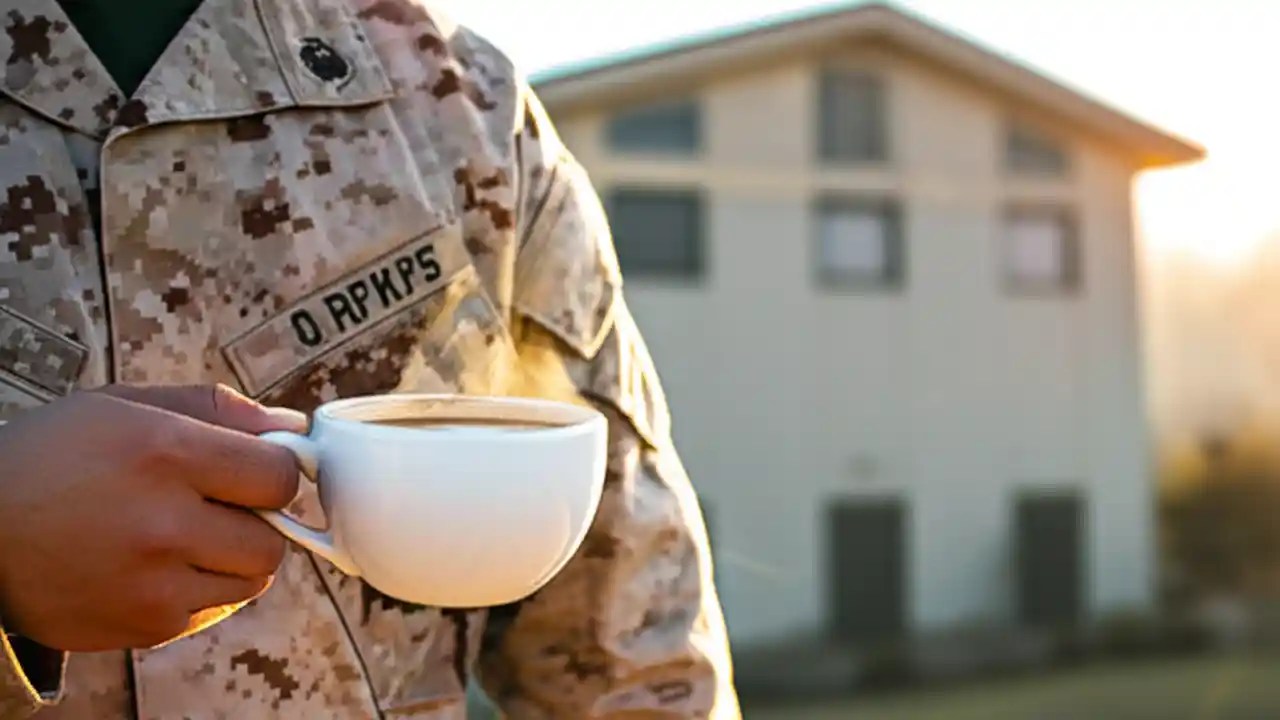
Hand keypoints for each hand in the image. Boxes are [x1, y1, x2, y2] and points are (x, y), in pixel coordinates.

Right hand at [0, 384, 305, 651]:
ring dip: (230, 559)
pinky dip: (194, 590)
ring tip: (179, 537)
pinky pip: (210, 610)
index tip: (256, 473)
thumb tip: (291, 428)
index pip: (280, 477)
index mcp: (166, 452)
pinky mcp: (143, 625)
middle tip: (216, 508)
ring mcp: (154, 582)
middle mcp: (164, 521)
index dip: (276, 474)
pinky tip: (151, 567)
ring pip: (250, 580)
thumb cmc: (51, 457)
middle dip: (256, 522)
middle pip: (273, 539)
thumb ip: (214, 410)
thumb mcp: (123, 406)